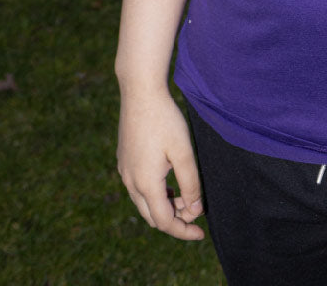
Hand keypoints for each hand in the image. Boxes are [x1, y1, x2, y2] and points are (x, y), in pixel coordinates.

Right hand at [117, 85, 204, 240]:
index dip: (183, 231)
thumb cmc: (165, 120)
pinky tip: (171, 181)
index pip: (164, 221)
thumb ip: (191, 183)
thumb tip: (195, 210)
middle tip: (196, 210)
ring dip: (166, 205)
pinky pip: (139, 188)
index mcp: (146, 184)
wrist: (140, 92)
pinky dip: (156, 193)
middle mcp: (131, 182)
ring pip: (145, 203)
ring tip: (187, 194)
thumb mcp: (184, 152)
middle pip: (153, 217)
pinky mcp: (124, 161)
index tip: (201, 234)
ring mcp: (125, 172)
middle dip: (175, 219)